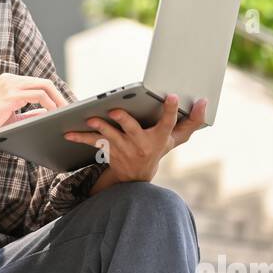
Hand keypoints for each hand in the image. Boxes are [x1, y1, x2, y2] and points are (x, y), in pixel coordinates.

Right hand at [0, 72, 67, 145]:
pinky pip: (38, 95)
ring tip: (65, 114)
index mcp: (9, 82)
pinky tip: (54, 115)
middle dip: (60, 96)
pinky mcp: (10, 95)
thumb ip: (28, 114)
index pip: (38, 84)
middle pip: (45, 82)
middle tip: (70, 110)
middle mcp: (10, 79)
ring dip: (58, 100)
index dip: (54, 94)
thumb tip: (47, 113)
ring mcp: (10, 85)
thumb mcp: (11, 118)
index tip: (64, 107)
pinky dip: (50, 104)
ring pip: (44, 86)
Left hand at [63, 94, 206, 182]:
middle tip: (115, 112)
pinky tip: (67, 132)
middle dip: (124, 121)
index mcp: (160, 137)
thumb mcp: (177, 138)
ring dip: (100, 128)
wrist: (137, 176)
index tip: (172, 96)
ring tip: (91, 120)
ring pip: (111, 136)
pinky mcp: (108, 150)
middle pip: (134, 130)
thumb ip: (193, 121)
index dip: (171, 110)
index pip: (169, 123)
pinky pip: (93, 142)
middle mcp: (142, 144)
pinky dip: (80, 137)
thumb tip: (205, 100)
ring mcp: (124, 148)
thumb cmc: (158, 147)